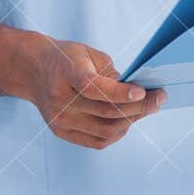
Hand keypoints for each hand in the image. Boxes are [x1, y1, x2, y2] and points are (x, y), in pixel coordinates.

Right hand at [26, 38, 165, 149]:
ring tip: (147, 108)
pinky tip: (129, 119)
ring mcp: (60, 120)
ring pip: (106, 130)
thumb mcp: (90, 54)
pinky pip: (97, 141)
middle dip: (140, 107)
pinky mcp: (62, 132)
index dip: (120, 92)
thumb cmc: (67, 59)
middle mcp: (61, 100)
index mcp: (67, 74)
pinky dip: (118, 132)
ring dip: (132, 120)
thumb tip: (138, 92)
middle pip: (106, 112)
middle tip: (159, 98)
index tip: (143, 90)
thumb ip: (112, 74)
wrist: (34, 70)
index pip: (94, 88)